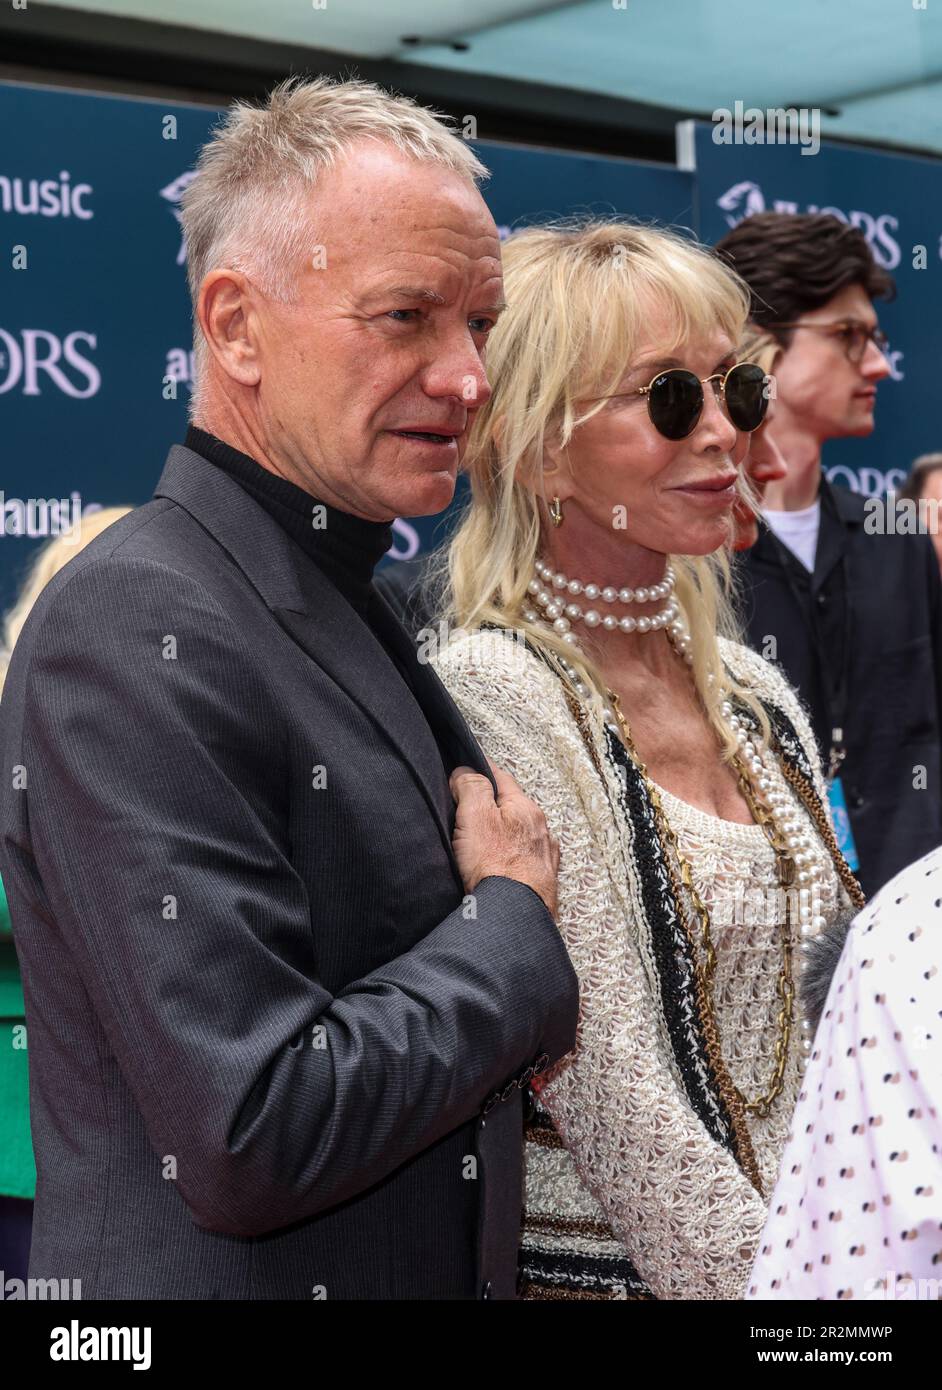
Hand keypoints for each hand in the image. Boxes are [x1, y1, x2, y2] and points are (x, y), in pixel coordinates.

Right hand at [449, 757, 559, 917]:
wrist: (513, 915)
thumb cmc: (495, 866)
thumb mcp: (475, 815)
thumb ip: (471, 787)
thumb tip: (465, 772)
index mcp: (525, 808)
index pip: (501, 778)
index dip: (480, 771)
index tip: (464, 770)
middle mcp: (541, 830)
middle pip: (512, 808)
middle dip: (492, 806)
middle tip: (467, 809)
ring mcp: (544, 858)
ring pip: (520, 836)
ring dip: (504, 835)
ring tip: (483, 842)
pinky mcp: (540, 883)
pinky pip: (523, 862)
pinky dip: (510, 860)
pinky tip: (499, 868)